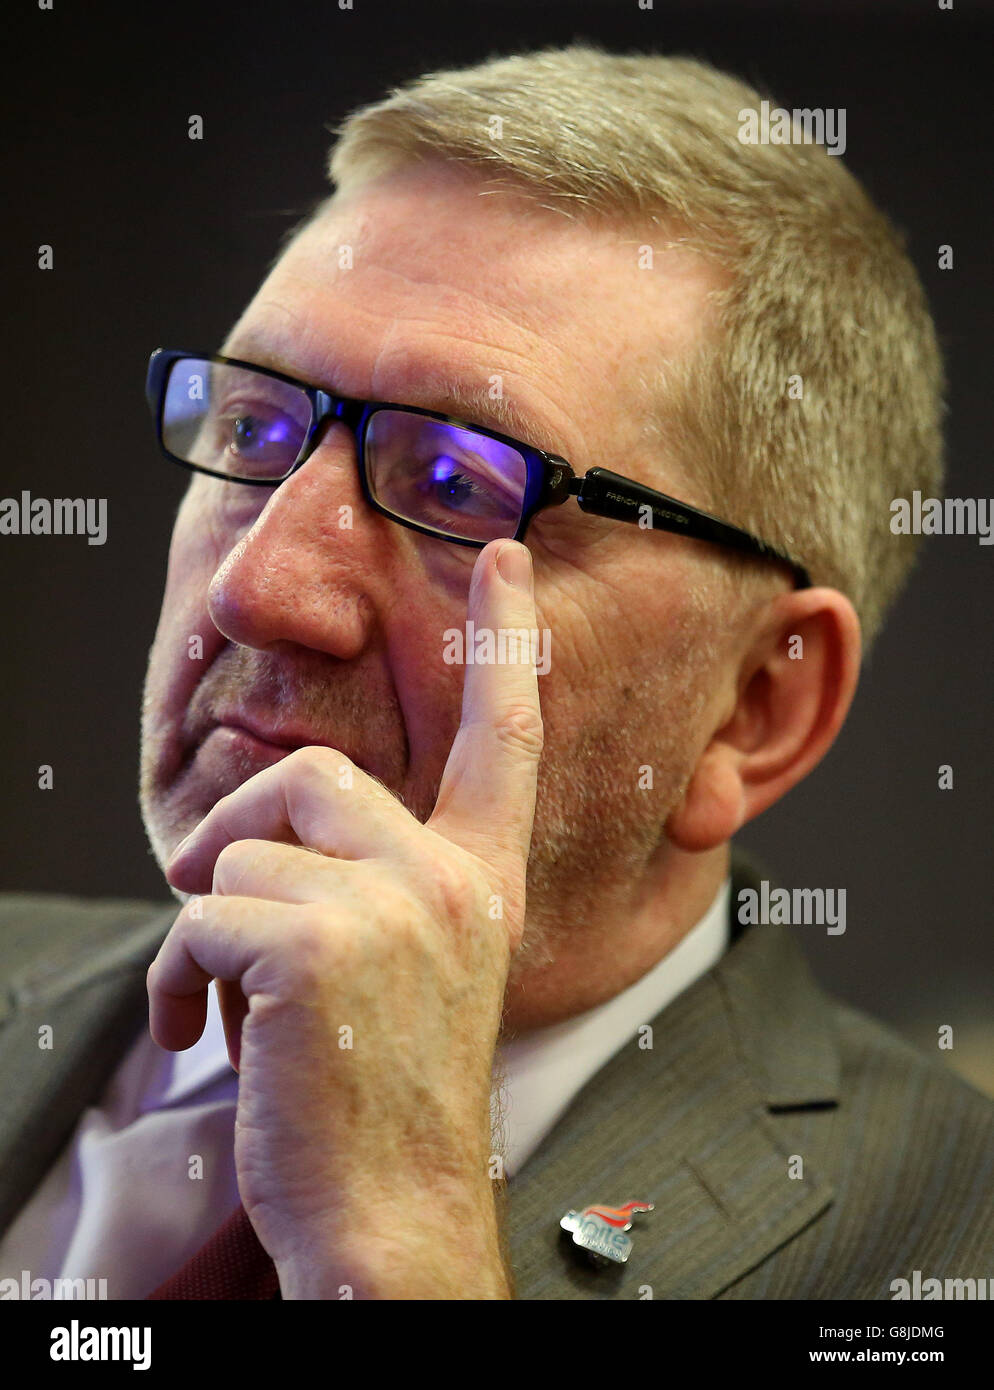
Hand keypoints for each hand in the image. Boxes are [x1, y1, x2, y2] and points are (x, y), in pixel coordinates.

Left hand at [146, 539, 541, 1298]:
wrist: (397, 1216)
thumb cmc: (390, 1101)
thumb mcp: (416, 975)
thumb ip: (378, 887)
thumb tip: (269, 842)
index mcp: (479, 883)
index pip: (503, 740)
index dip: (501, 644)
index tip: (499, 561)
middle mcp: (446, 881)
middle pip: (316, 773)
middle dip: (241, 825)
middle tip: (215, 897)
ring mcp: (389, 907)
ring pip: (243, 852)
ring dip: (208, 927)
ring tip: (224, 1004)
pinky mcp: (316, 945)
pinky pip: (200, 914)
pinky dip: (175, 976)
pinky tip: (198, 1032)